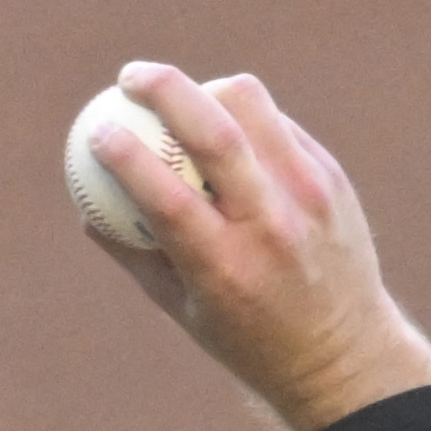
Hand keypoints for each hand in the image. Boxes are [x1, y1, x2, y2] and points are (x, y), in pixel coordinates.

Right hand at [85, 63, 430, 430]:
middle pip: (215, 131)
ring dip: (207, 91)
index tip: (97, 130)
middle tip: (130, 77)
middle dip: (165, 89)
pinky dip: (242, 119)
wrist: (344, 352)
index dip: (126, 156)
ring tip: (181, 99)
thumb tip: (87, 210)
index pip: (167, 197)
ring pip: (252, 107)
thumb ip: (137, 255)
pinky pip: (276, 126)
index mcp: (224, 268)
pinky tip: (224, 129)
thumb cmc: (247, 338)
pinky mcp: (331, 177)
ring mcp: (308, 195)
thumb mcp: (183, 311)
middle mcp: (269, 226)